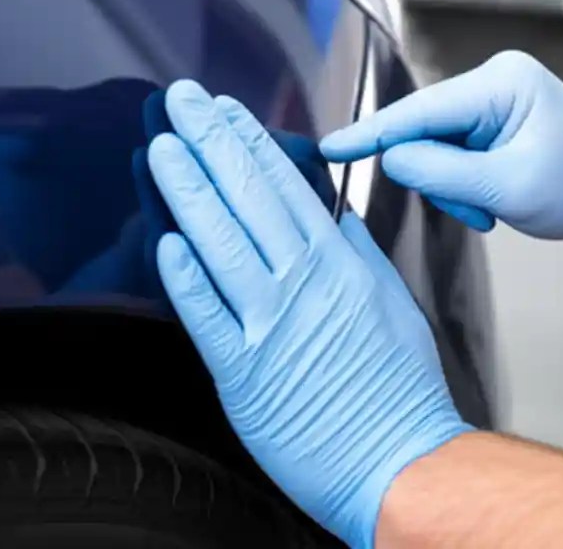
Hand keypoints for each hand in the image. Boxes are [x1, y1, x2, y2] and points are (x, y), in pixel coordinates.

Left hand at [147, 80, 471, 547]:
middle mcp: (304, 286)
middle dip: (210, 142)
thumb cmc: (400, 392)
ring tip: (161, 147)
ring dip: (188, 191)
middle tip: (179, 100)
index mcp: (340, 265)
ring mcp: (272, 327)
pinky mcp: (245, 374)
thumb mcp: (393, 307)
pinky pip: (207, 316)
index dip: (249, 142)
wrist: (401, 462)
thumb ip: (360, 257)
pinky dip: (186, 278)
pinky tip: (166, 240)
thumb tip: (339, 219)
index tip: (225, 109)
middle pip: (249, 199)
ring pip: (222, 244)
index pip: (287, 187)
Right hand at [320, 51, 562, 242]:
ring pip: (437, 147)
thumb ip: (443, 174)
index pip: (418, 112)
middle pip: (425, 132)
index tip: (329, 150)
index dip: (371, 134)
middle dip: (441, 179)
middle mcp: (493, 79)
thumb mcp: (510, 189)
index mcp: (501, 84)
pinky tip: (494, 198)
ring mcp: (494, 96)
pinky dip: (466, 182)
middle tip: (480, 213)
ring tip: (493, 209)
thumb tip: (392, 158)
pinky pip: (455, 150)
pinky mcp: (495, 115)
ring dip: (455, 187)